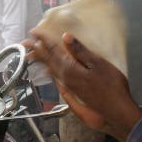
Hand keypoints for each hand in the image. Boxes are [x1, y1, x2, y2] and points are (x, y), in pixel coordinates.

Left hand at [25, 32, 141, 141]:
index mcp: (69, 68)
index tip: (34, 31)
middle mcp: (64, 77)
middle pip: (48, 60)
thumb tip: (65, 36)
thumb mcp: (97, 64)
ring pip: (50, 69)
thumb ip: (80, 51)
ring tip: (32, 53)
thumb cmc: (111, 85)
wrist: (115, 110)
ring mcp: (68, 85)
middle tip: (25, 42)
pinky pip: (57, 77)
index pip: (53, 50)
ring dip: (41, 60)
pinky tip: (48, 70)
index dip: (43, 40)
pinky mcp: (73, 91)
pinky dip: (50, 70)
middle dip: (37, 50)